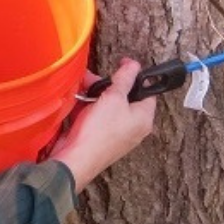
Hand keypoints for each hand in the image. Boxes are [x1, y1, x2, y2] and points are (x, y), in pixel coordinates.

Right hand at [49, 58, 156, 191]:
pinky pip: (95, 115)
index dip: (136, 77)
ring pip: (107, 105)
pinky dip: (86, 106)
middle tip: (95, 79)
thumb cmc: (99, 133)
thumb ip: (125, 79)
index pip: (147, 92)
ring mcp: (114, 132)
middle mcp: (132, 126)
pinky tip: (76, 100)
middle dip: (108, 85)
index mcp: (143, 118)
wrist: (76, 158)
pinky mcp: (98, 135)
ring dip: (94, 94)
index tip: (124, 66)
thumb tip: (134, 65)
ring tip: (81, 88)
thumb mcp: (114, 98)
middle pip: (124, 97)